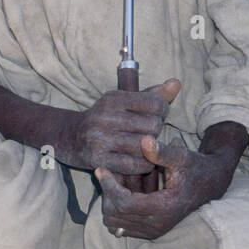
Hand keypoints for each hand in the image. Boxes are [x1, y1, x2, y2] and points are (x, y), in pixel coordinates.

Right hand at [58, 78, 180, 175]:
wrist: (72, 138)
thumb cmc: (107, 117)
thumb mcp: (124, 100)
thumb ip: (152, 94)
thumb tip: (176, 83)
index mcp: (112, 99)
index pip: (155, 103)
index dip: (163, 110)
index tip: (157, 114)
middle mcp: (105, 117)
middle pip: (153, 126)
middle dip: (156, 130)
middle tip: (149, 132)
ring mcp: (101, 140)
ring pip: (146, 147)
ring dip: (151, 149)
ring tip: (145, 146)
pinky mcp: (100, 160)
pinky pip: (136, 165)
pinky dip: (144, 164)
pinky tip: (141, 159)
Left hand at [97, 135, 235, 240]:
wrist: (209, 184)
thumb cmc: (194, 167)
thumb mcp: (181, 156)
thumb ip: (161, 151)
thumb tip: (144, 140)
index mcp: (165, 208)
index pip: (123, 203)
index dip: (108, 186)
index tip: (102, 168)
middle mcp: (158, 225)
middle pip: (114, 215)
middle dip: (108, 192)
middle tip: (112, 171)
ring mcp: (153, 231)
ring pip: (114, 222)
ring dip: (112, 199)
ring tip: (122, 178)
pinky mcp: (149, 231)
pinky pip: (121, 225)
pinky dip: (118, 207)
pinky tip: (127, 187)